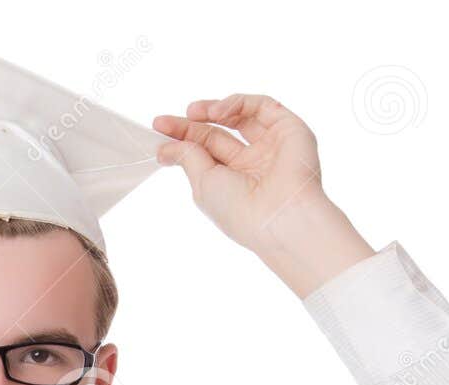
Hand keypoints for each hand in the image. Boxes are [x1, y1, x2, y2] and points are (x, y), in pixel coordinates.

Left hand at [154, 95, 372, 296]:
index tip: (158, 129)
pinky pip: (261, 106)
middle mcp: (253, 162)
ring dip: (213, 110)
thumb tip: (164, 148)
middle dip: (191, 124)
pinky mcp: (289, 128)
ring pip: (240, 116)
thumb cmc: (239, 210)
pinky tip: (216, 112)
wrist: (278, 217)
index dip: (182, 137)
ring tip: (191, 112)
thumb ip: (187, 157)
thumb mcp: (202, 183)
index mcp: (233, 181)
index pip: (205, 151)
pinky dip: (237, 103)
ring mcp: (272, 145)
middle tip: (164, 122)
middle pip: (218, 133)